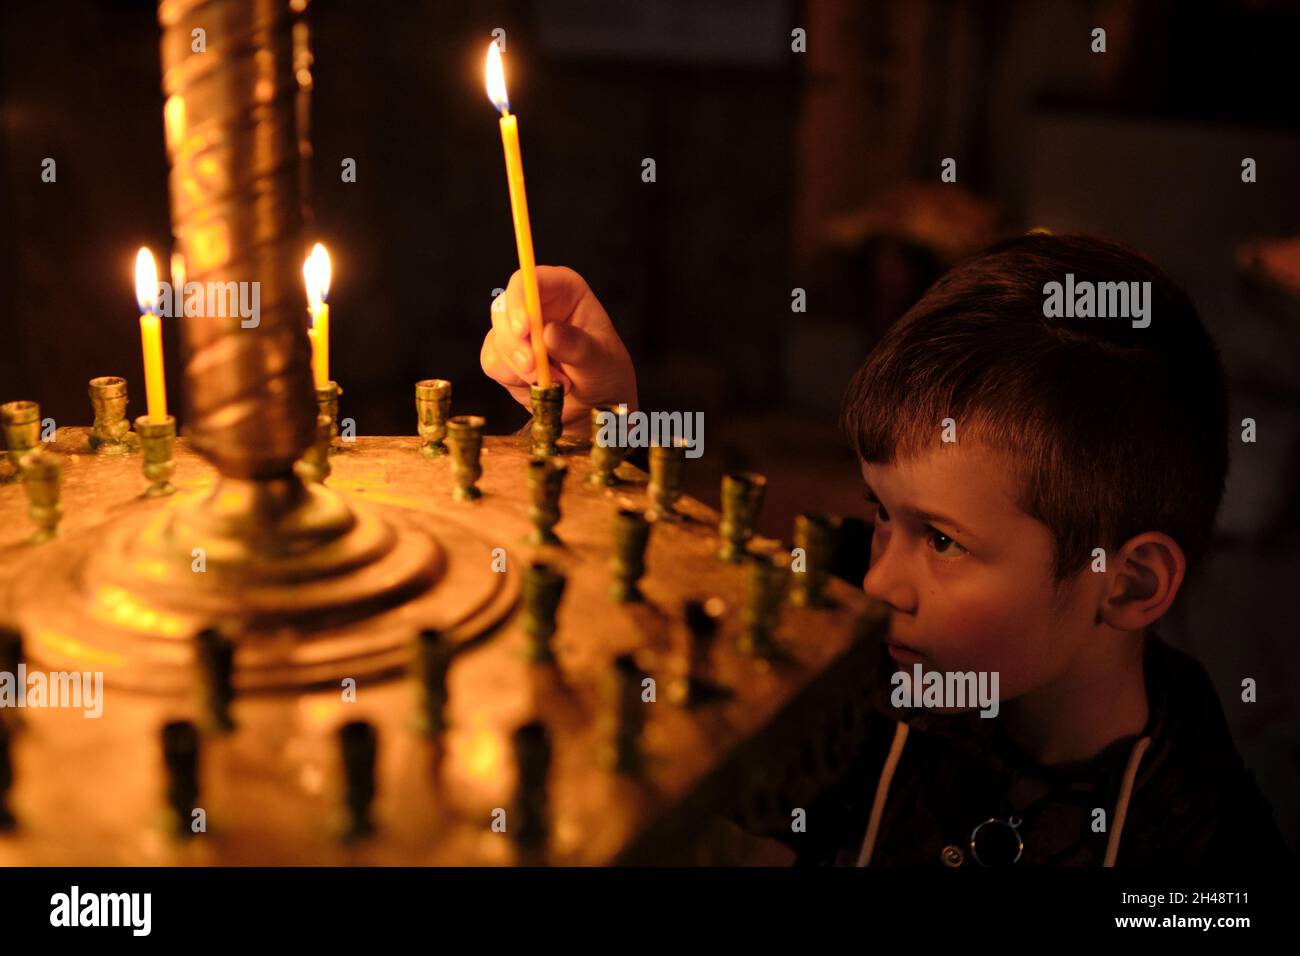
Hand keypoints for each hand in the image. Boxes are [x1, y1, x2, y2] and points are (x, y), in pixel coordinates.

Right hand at [480, 266, 637, 424]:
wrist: (596, 407)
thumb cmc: (605, 375)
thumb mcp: (602, 362)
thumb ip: (578, 347)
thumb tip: (549, 332)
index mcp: (565, 292)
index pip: (532, 279)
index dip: (521, 300)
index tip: (524, 330)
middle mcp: (538, 305)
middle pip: (504, 308)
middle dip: (515, 343)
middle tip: (535, 370)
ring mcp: (519, 330)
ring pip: (496, 338)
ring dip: (519, 368)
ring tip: (554, 384)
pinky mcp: (506, 354)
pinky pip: (492, 362)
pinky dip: (512, 379)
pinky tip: (537, 387)